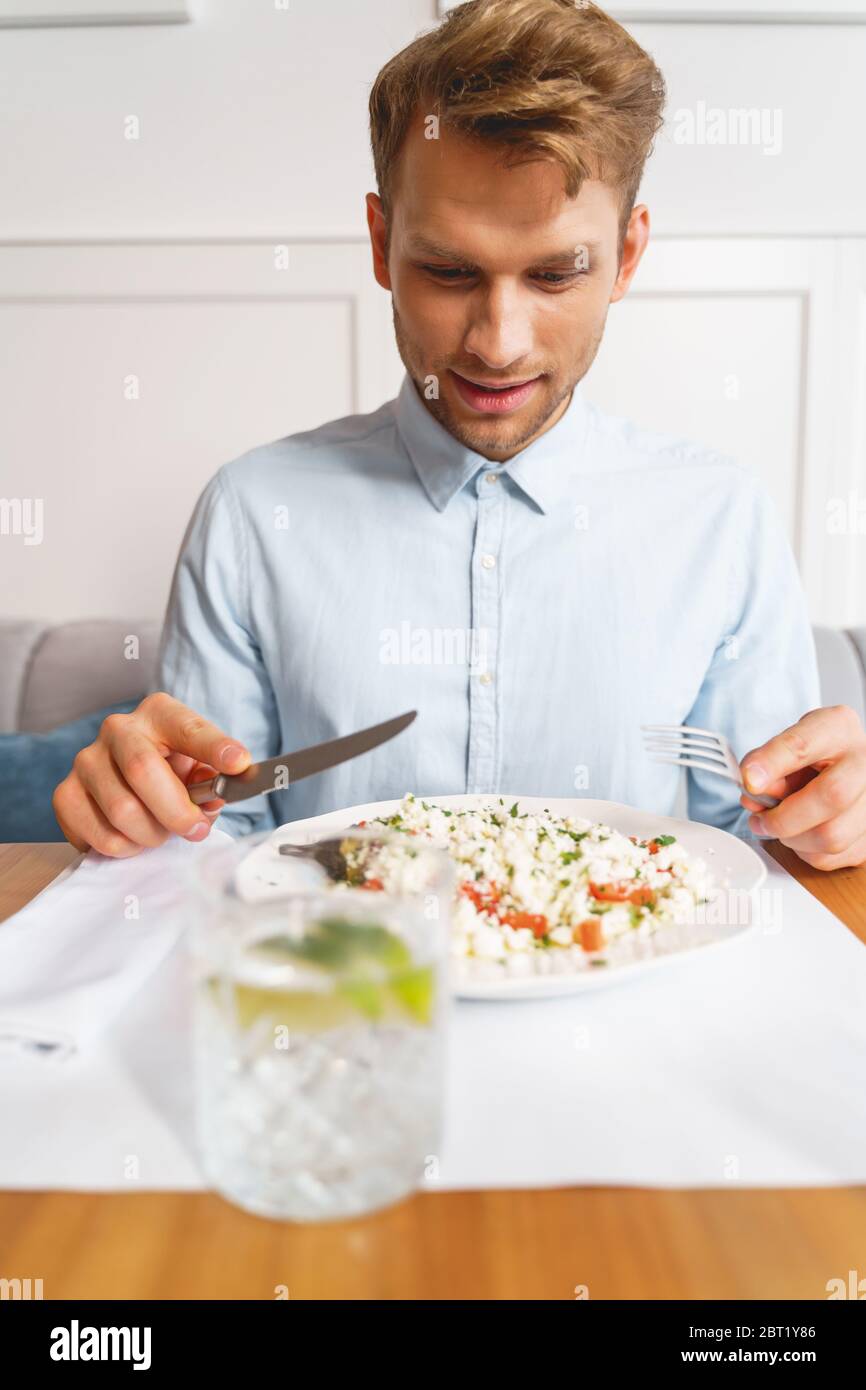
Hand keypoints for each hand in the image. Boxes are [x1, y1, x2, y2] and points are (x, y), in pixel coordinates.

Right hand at [53, 691, 250, 857]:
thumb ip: (212, 780)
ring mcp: (85, 760)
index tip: (238, 763)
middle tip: (195, 829)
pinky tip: (134, 837)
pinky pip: (101, 836)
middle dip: (177, 811)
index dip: (214, 746)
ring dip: (152, 835)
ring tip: (161, 832)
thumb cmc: (172, 772)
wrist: (129, 780)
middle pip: (143, 770)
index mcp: (158, 714)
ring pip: (122, 811)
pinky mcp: (65, 794)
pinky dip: (126, 848)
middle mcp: (117, 729)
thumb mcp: (199, 767)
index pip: (187, 727)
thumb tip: (210, 801)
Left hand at [739, 705, 865, 868]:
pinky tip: (801, 834)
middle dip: (784, 817)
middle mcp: (865, 762)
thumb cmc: (813, 755)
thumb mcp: (786, 744)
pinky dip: (805, 851)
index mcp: (838, 729)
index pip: (805, 744)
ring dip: (793, 839)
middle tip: (760, 820)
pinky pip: (831, 857)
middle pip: (832, 796)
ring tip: (779, 826)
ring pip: (832, 835)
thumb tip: (752, 790)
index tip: (749, 780)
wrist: (843, 765)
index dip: (774, 763)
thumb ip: (766, 763)